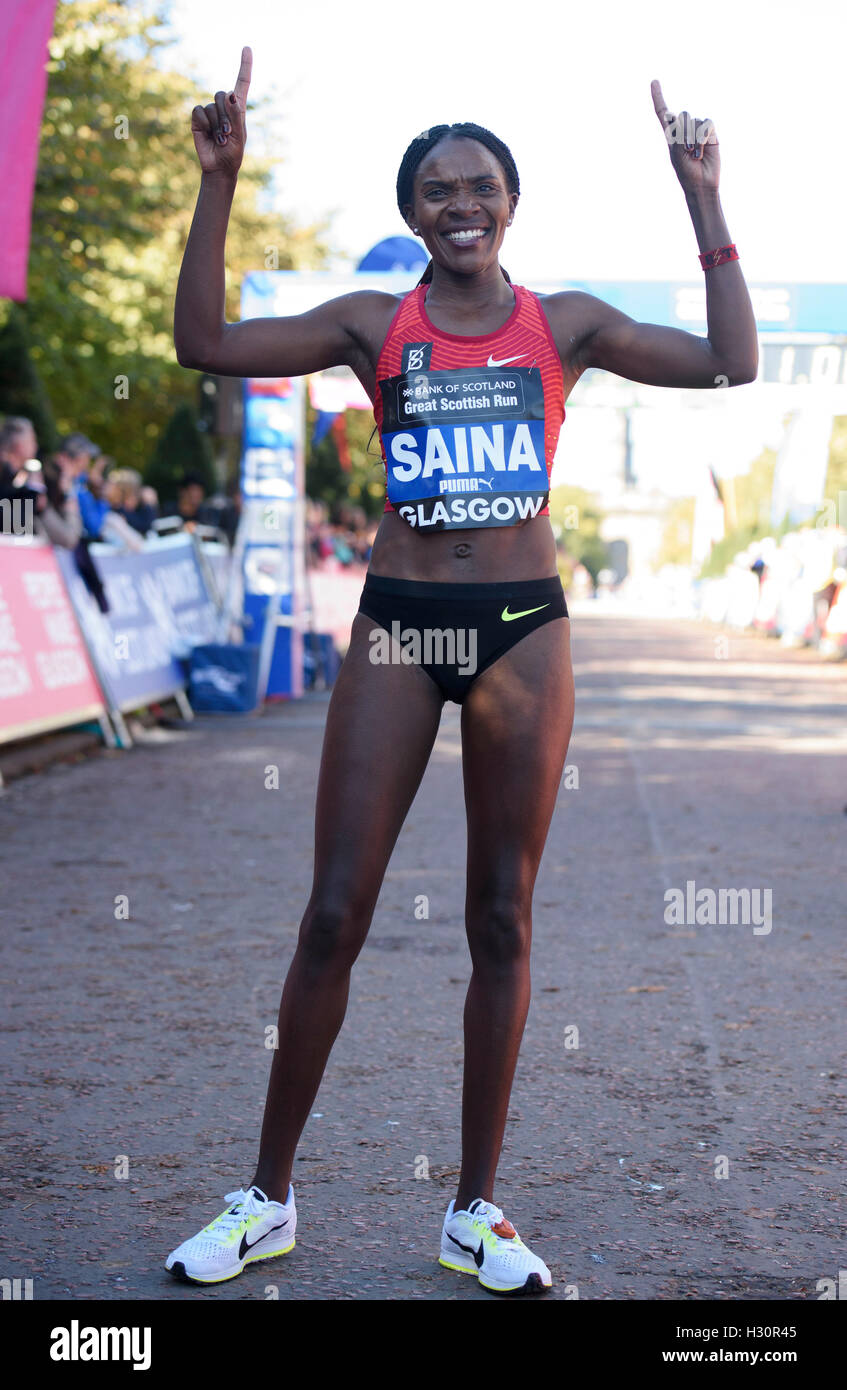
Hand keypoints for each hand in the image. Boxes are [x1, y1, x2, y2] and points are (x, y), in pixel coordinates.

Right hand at [191, 46, 251, 176]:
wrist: (218, 167)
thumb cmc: (233, 154)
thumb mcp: (240, 137)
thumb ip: (236, 116)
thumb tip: (230, 95)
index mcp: (239, 108)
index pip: (242, 82)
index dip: (245, 65)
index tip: (247, 48)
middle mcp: (224, 106)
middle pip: (221, 94)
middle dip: (225, 114)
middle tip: (228, 134)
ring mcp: (210, 111)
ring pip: (211, 106)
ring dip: (216, 124)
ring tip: (220, 138)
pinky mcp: (198, 118)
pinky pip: (199, 111)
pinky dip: (205, 123)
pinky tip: (208, 134)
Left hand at [651, 79, 718, 193]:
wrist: (702, 183)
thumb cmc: (686, 172)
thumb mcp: (676, 154)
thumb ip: (675, 134)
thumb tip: (671, 114)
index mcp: (670, 134)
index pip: (663, 111)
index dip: (658, 97)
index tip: (653, 81)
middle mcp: (684, 129)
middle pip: (683, 116)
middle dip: (684, 133)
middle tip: (685, 151)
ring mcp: (697, 130)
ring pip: (695, 121)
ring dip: (694, 139)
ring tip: (694, 154)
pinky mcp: (710, 133)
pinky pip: (707, 124)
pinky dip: (704, 137)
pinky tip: (702, 151)